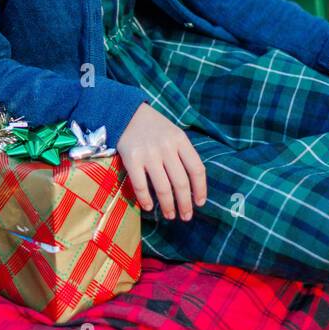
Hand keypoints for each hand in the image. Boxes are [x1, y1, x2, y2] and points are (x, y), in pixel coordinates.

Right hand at [117, 103, 206, 220]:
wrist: (128, 113)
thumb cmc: (155, 128)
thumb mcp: (174, 134)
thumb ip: (183, 154)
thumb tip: (193, 186)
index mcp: (180, 140)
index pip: (196, 169)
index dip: (200, 189)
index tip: (200, 203)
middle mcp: (166, 147)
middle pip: (181, 182)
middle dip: (185, 203)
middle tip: (186, 216)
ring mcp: (148, 153)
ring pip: (162, 187)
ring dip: (167, 206)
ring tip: (170, 215)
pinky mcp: (131, 159)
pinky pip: (140, 185)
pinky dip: (145, 199)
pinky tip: (149, 207)